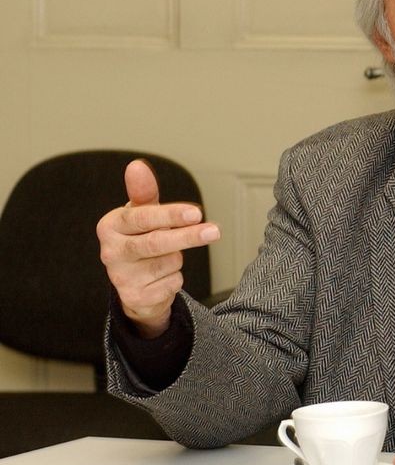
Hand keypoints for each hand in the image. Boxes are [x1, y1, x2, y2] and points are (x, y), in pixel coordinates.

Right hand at [96, 159, 220, 337]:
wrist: (134, 284)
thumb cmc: (141, 238)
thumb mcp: (142, 213)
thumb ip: (144, 192)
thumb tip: (137, 166)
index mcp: (110, 225)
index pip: (142, 217)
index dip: (170, 215)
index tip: (195, 212)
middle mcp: (110, 252)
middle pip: (155, 243)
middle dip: (188, 237)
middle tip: (215, 231)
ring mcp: (120, 277)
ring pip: (169, 263)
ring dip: (178, 259)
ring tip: (166, 257)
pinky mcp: (133, 298)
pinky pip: (172, 284)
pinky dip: (176, 278)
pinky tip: (163, 278)